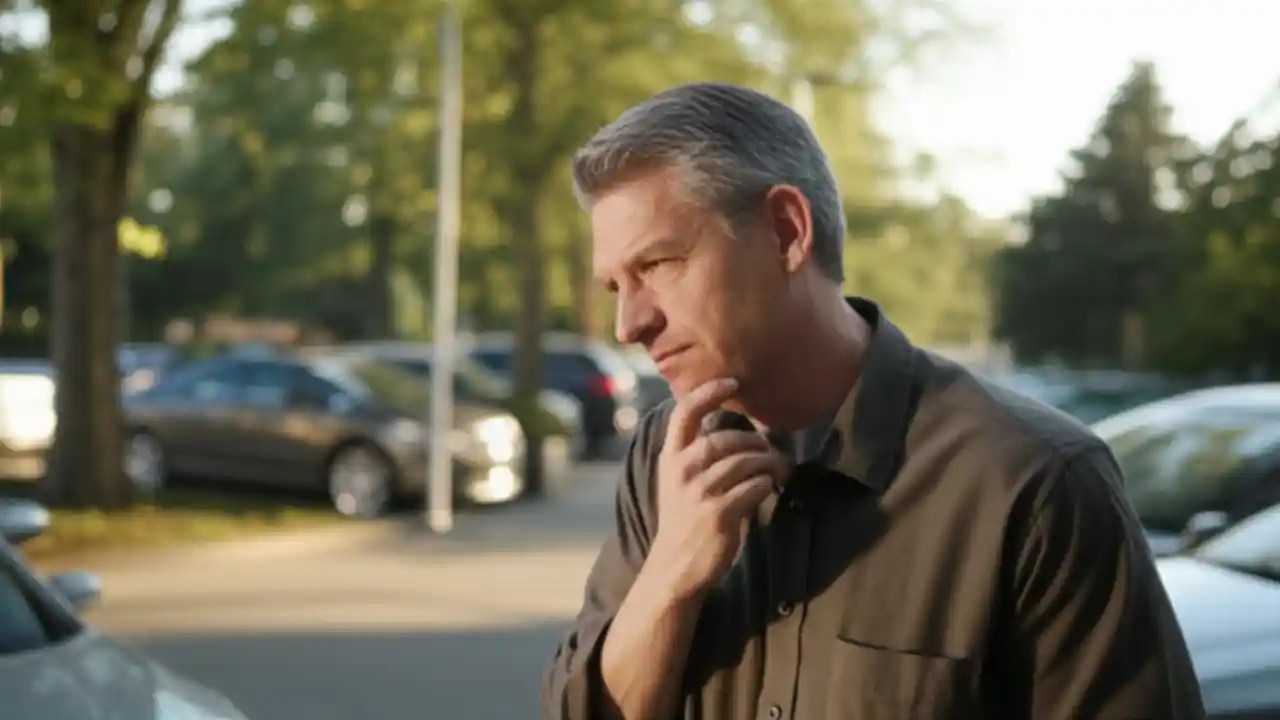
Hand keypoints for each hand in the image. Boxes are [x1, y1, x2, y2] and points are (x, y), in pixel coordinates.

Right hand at [647, 378, 788, 602]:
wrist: (675, 567)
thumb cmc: (684, 519)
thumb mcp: (678, 481)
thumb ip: (698, 454)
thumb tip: (741, 431)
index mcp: (670, 457)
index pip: (685, 413)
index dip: (708, 392)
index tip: (731, 381)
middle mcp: (682, 470)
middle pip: (727, 438)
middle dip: (755, 442)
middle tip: (770, 451)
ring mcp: (699, 492)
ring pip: (746, 461)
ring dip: (769, 463)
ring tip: (778, 470)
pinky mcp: (719, 513)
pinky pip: (756, 486)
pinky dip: (767, 485)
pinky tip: (768, 489)